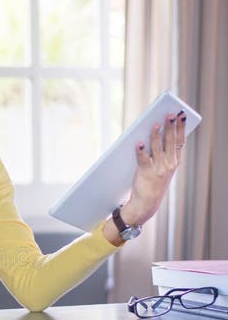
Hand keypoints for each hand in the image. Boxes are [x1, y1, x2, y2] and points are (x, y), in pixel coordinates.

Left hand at [103, 111, 186, 244]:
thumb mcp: (163, 168)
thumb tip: (158, 130)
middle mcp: (169, 165)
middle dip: (170, 127)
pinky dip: (141, 151)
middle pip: (170, 142)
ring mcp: (158, 169)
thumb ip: (163, 153)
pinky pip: (143, 159)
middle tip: (169, 114)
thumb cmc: (153, 183)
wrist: (145, 204)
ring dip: (156, 135)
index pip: (180, 142)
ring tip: (154, 124)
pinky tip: (139, 143)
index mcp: (174, 163)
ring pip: (157, 147)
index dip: (181, 128)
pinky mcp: (145, 173)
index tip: (181, 116)